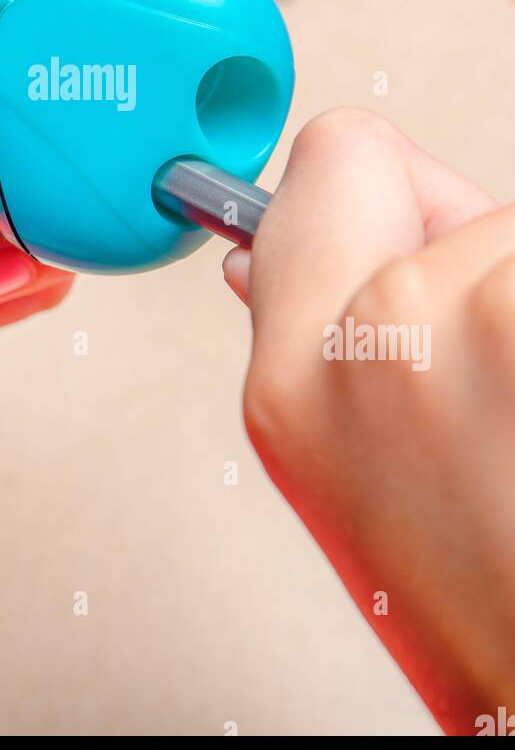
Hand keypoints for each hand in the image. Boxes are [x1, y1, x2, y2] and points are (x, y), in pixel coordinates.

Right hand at [224, 108, 514, 734]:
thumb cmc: (478, 596)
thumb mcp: (339, 467)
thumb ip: (304, 331)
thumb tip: (261, 245)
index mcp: (293, 384)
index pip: (337, 152)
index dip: (369, 196)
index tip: (395, 230)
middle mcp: (381, 340)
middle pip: (427, 173)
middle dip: (454, 239)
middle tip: (477, 353)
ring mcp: (490, 324)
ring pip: (512, 233)